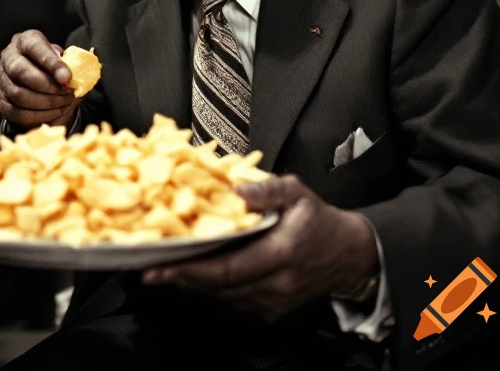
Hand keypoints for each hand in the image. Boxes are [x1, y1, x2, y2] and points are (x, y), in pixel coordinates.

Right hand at [0, 30, 78, 129]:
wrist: (41, 82)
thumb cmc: (53, 68)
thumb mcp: (61, 59)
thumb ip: (66, 63)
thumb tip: (66, 74)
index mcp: (24, 41)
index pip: (34, 48)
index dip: (51, 63)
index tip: (67, 78)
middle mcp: (8, 57)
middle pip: (20, 72)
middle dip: (47, 86)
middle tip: (66, 93)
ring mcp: (1, 79)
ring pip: (18, 95)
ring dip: (46, 103)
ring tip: (64, 103)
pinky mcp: (1, 99)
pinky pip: (17, 113)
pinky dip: (39, 116)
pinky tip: (55, 112)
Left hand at [142, 175, 378, 321]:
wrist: (349, 254)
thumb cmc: (319, 220)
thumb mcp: (298, 192)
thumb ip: (268, 189)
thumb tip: (239, 189)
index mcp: (281, 254)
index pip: (229, 269)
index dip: (192, 270)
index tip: (163, 265)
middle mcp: (276, 284)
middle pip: (220, 286)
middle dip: (182, 278)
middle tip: (150, 269)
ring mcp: (274, 301)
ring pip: (223, 297)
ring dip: (193, 284)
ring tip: (165, 269)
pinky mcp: (271, 310)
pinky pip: (233, 301)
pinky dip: (212, 289)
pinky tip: (194, 275)